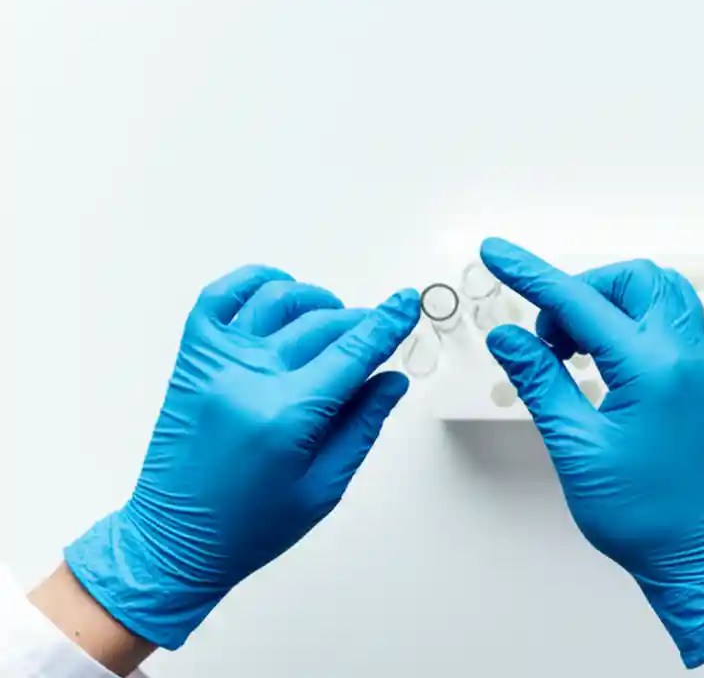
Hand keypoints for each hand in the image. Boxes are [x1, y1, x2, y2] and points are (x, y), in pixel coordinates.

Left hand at [64, 266, 419, 649]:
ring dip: (316, 300)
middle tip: (378, 337)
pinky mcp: (193, 361)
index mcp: (288, 416)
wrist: (174, 542)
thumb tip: (391, 380)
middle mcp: (250, 380)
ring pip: (278, 300)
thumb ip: (362, 425)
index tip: (408, 304)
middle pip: (324, 324)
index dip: (388, 323)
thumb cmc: (247, 525)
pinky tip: (278, 290)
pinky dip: (251, 282)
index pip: (354, 351)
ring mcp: (217, 365)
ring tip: (333, 319)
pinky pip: (218, 298)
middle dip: (361, 323)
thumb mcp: (325, 486)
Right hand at [480, 238, 703, 667]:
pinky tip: (600, 356)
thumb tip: (508, 338)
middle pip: (630, 279)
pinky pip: (670, 318)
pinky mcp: (698, 378)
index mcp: (652, 369)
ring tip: (571, 346)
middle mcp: (683, 355)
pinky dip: (631, 318)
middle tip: (546, 337)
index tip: (499, 254)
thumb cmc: (644, 514)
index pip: (580, 302)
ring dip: (608, 300)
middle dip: (579, 290)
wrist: (696, 553)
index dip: (531, 275)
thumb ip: (541, 382)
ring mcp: (696, 364)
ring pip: (656, 292)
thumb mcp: (576, 446)